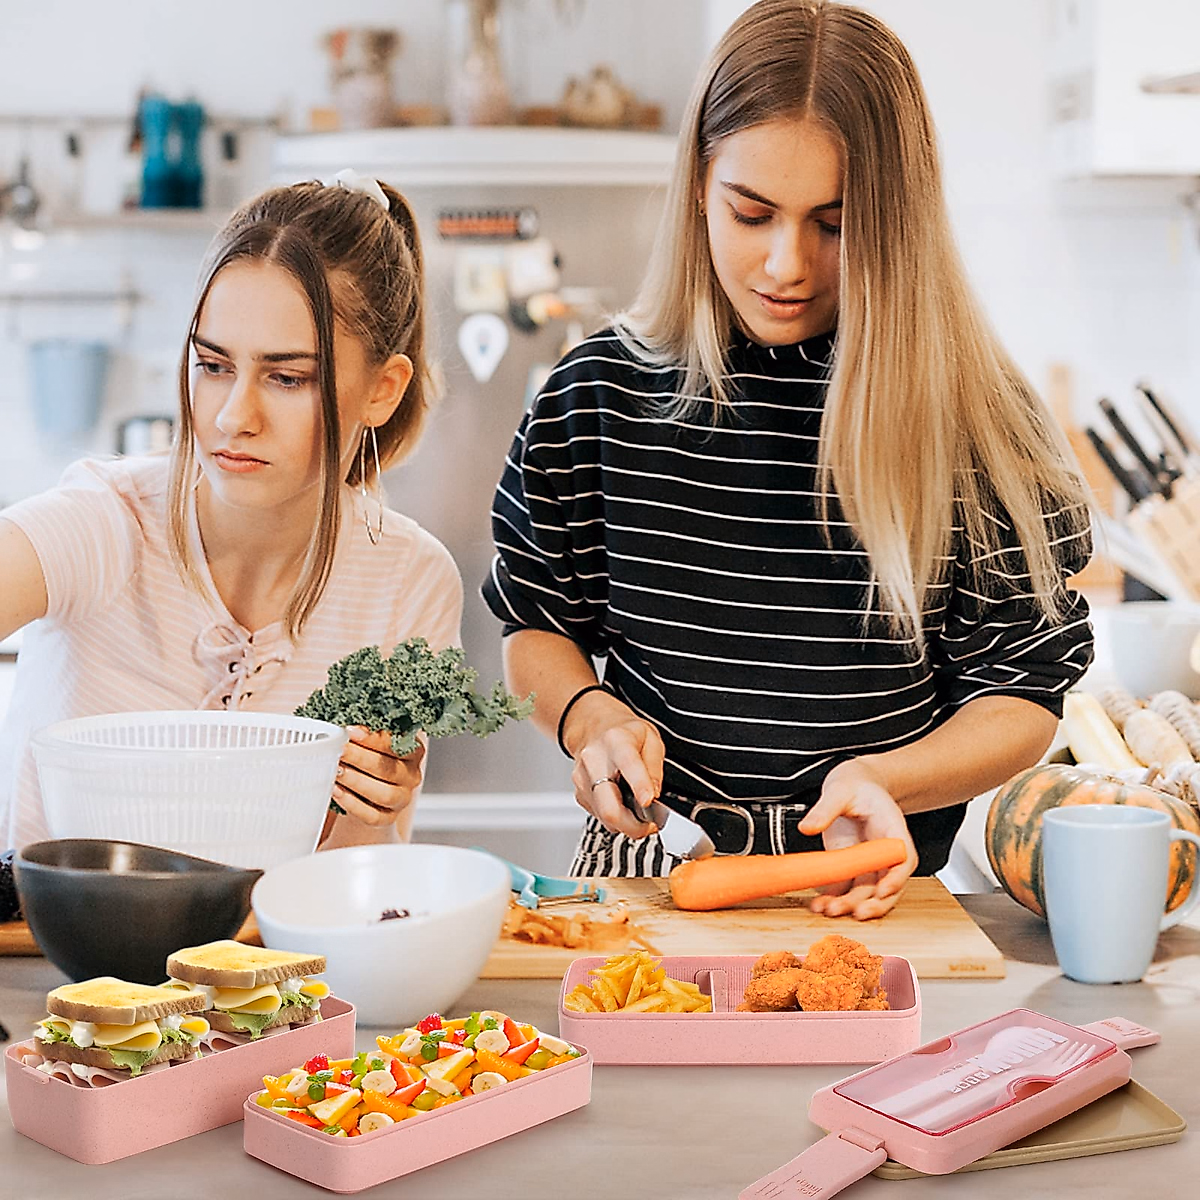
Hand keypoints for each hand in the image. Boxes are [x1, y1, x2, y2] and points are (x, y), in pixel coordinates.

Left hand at [331, 727, 425, 829]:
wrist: (366, 793)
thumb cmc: (368, 759)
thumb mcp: (371, 742)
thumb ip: (365, 733)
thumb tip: (348, 727)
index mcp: (413, 750)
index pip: (397, 744)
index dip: (373, 738)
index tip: (351, 731)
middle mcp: (411, 775)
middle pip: (388, 769)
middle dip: (360, 758)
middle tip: (339, 750)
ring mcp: (402, 798)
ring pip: (384, 794)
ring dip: (356, 781)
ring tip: (336, 771)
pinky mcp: (388, 818)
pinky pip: (373, 815)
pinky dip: (352, 804)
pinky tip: (336, 792)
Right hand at [564, 690, 665, 839]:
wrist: (594, 728)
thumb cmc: (624, 733)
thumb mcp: (650, 738)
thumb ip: (655, 767)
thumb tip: (655, 794)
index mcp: (616, 741)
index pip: (627, 764)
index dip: (639, 785)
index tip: (648, 800)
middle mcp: (594, 760)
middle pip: (609, 805)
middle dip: (632, 826)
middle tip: (650, 827)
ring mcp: (582, 779)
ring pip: (604, 816)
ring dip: (626, 825)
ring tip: (640, 816)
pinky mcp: (579, 794)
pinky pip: (599, 816)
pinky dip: (615, 819)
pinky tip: (623, 806)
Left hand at [798, 758, 918, 919]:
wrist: (853, 784)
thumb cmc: (857, 785)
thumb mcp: (840, 790)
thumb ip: (826, 808)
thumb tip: (808, 826)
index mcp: (892, 831)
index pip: (903, 859)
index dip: (897, 877)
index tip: (884, 889)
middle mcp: (883, 852)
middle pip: (888, 885)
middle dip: (875, 903)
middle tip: (857, 912)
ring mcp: (867, 863)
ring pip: (866, 892)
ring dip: (851, 905)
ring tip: (830, 910)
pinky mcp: (849, 868)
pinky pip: (845, 889)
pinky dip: (834, 899)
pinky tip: (820, 904)